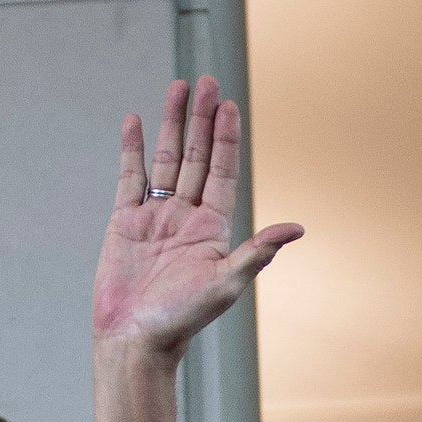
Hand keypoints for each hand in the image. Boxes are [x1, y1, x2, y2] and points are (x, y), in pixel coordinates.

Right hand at [89, 77, 302, 421]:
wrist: (134, 340)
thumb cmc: (182, 319)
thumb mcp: (225, 283)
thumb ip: (257, 251)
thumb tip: (296, 229)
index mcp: (213, 228)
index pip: (221, 172)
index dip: (225, 138)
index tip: (229, 105)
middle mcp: (186, 217)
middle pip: (196, 157)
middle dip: (201, 120)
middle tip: (207, 82)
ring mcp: (155, 217)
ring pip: (166, 159)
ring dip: (172, 124)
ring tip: (178, 87)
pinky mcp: (125, 222)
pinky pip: (130, 177)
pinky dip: (133, 149)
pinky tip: (136, 122)